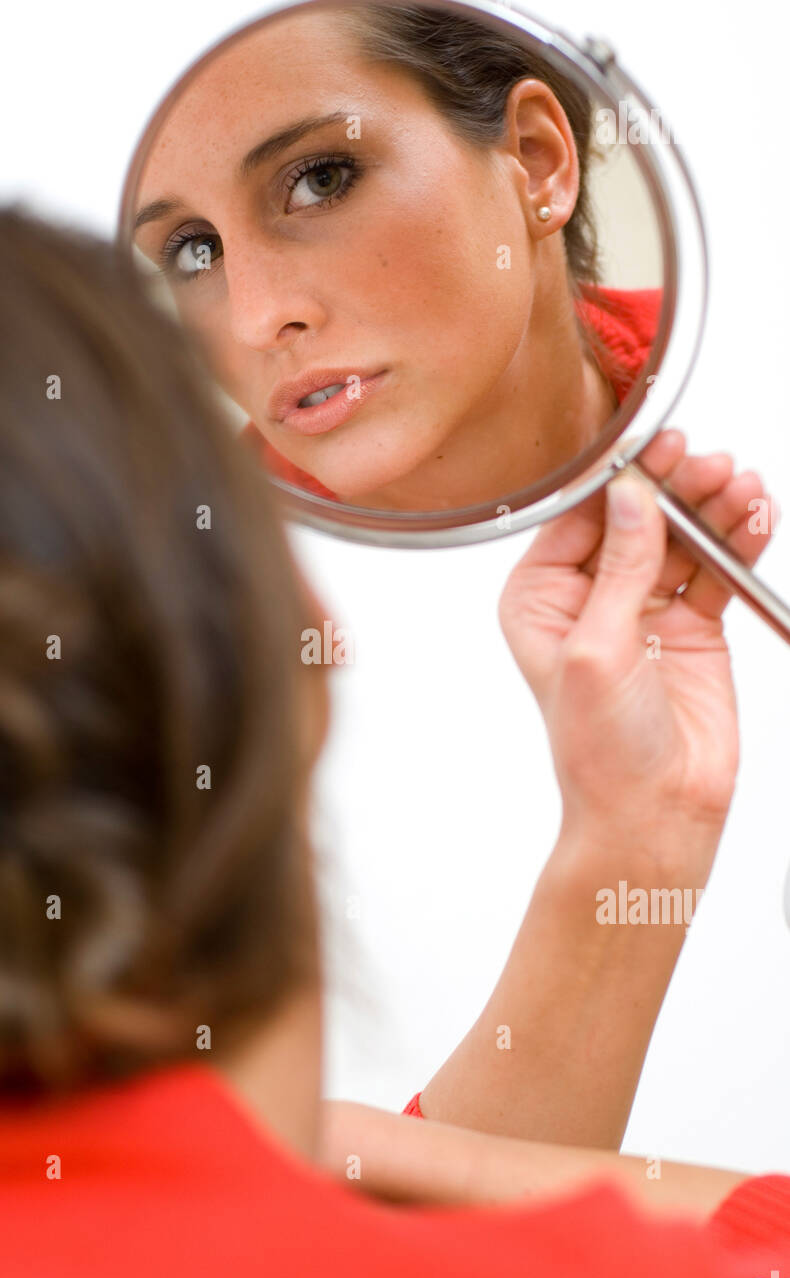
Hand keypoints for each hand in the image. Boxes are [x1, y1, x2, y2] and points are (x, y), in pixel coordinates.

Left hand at [499, 431, 776, 846]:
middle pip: (637, 517)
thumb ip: (621, 570)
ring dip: (713, 508)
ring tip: (742, 488)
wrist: (654, 812)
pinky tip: (755, 517)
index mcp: (541, 598)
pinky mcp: (691, 624)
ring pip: (682, 536)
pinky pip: (716, 568)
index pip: (580, 518)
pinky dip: (738, 541)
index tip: (658, 448)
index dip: (621, 479)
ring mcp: (643, 607)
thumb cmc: (601, 749)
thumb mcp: (598, 650)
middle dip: (676, 486)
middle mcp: (588, 596)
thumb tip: (633, 495)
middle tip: (711, 466)